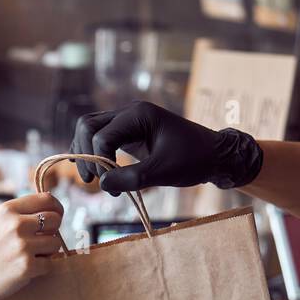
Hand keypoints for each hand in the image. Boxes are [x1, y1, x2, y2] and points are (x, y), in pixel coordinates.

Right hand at [0, 192, 63, 299]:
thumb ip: (20, 214)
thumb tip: (51, 205)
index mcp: (7, 210)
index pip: (47, 199)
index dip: (57, 208)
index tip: (56, 217)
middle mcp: (15, 224)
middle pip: (55, 219)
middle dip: (53, 231)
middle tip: (41, 241)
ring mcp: (22, 246)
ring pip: (55, 243)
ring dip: (48, 252)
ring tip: (29, 256)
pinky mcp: (27, 266)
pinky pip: (50, 264)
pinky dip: (41, 268)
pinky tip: (25, 270)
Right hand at [70, 101, 264, 194]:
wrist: (214, 155)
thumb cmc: (193, 160)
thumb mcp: (163, 172)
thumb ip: (131, 178)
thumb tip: (102, 184)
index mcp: (139, 115)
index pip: (102, 135)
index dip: (99, 162)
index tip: (109, 186)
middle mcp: (130, 113)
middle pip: (88, 125)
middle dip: (85, 153)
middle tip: (92, 181)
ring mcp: (127, 121)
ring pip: (90, 129)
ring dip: (86, 153)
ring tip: (92, 179)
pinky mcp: (128, 133)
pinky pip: (100, 137)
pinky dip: (93, 152)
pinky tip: (93, 169)